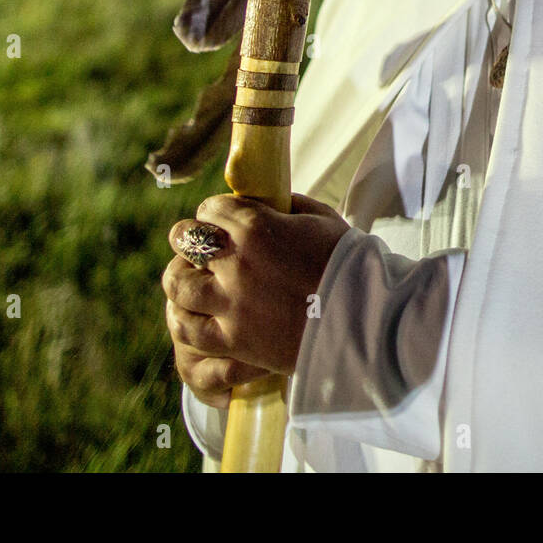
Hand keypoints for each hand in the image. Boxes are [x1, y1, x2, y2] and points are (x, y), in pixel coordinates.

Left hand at [163, 192, 349, 406]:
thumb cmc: (347, 262)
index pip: (211, 208)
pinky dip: (185, 319)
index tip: (222, 219)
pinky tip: (192, 315)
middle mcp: (235, 262)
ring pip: (178, 284)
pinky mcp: (233, 342)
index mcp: (256, 226)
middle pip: (184, 239)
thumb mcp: (320, 217)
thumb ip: (285, 204)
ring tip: (191, 280)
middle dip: (189, 238)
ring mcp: (230, 304)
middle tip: (198, 246)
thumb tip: (265, 201)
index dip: (216, 211)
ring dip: (182, 278)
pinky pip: (189, 329)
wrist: (364, 319)